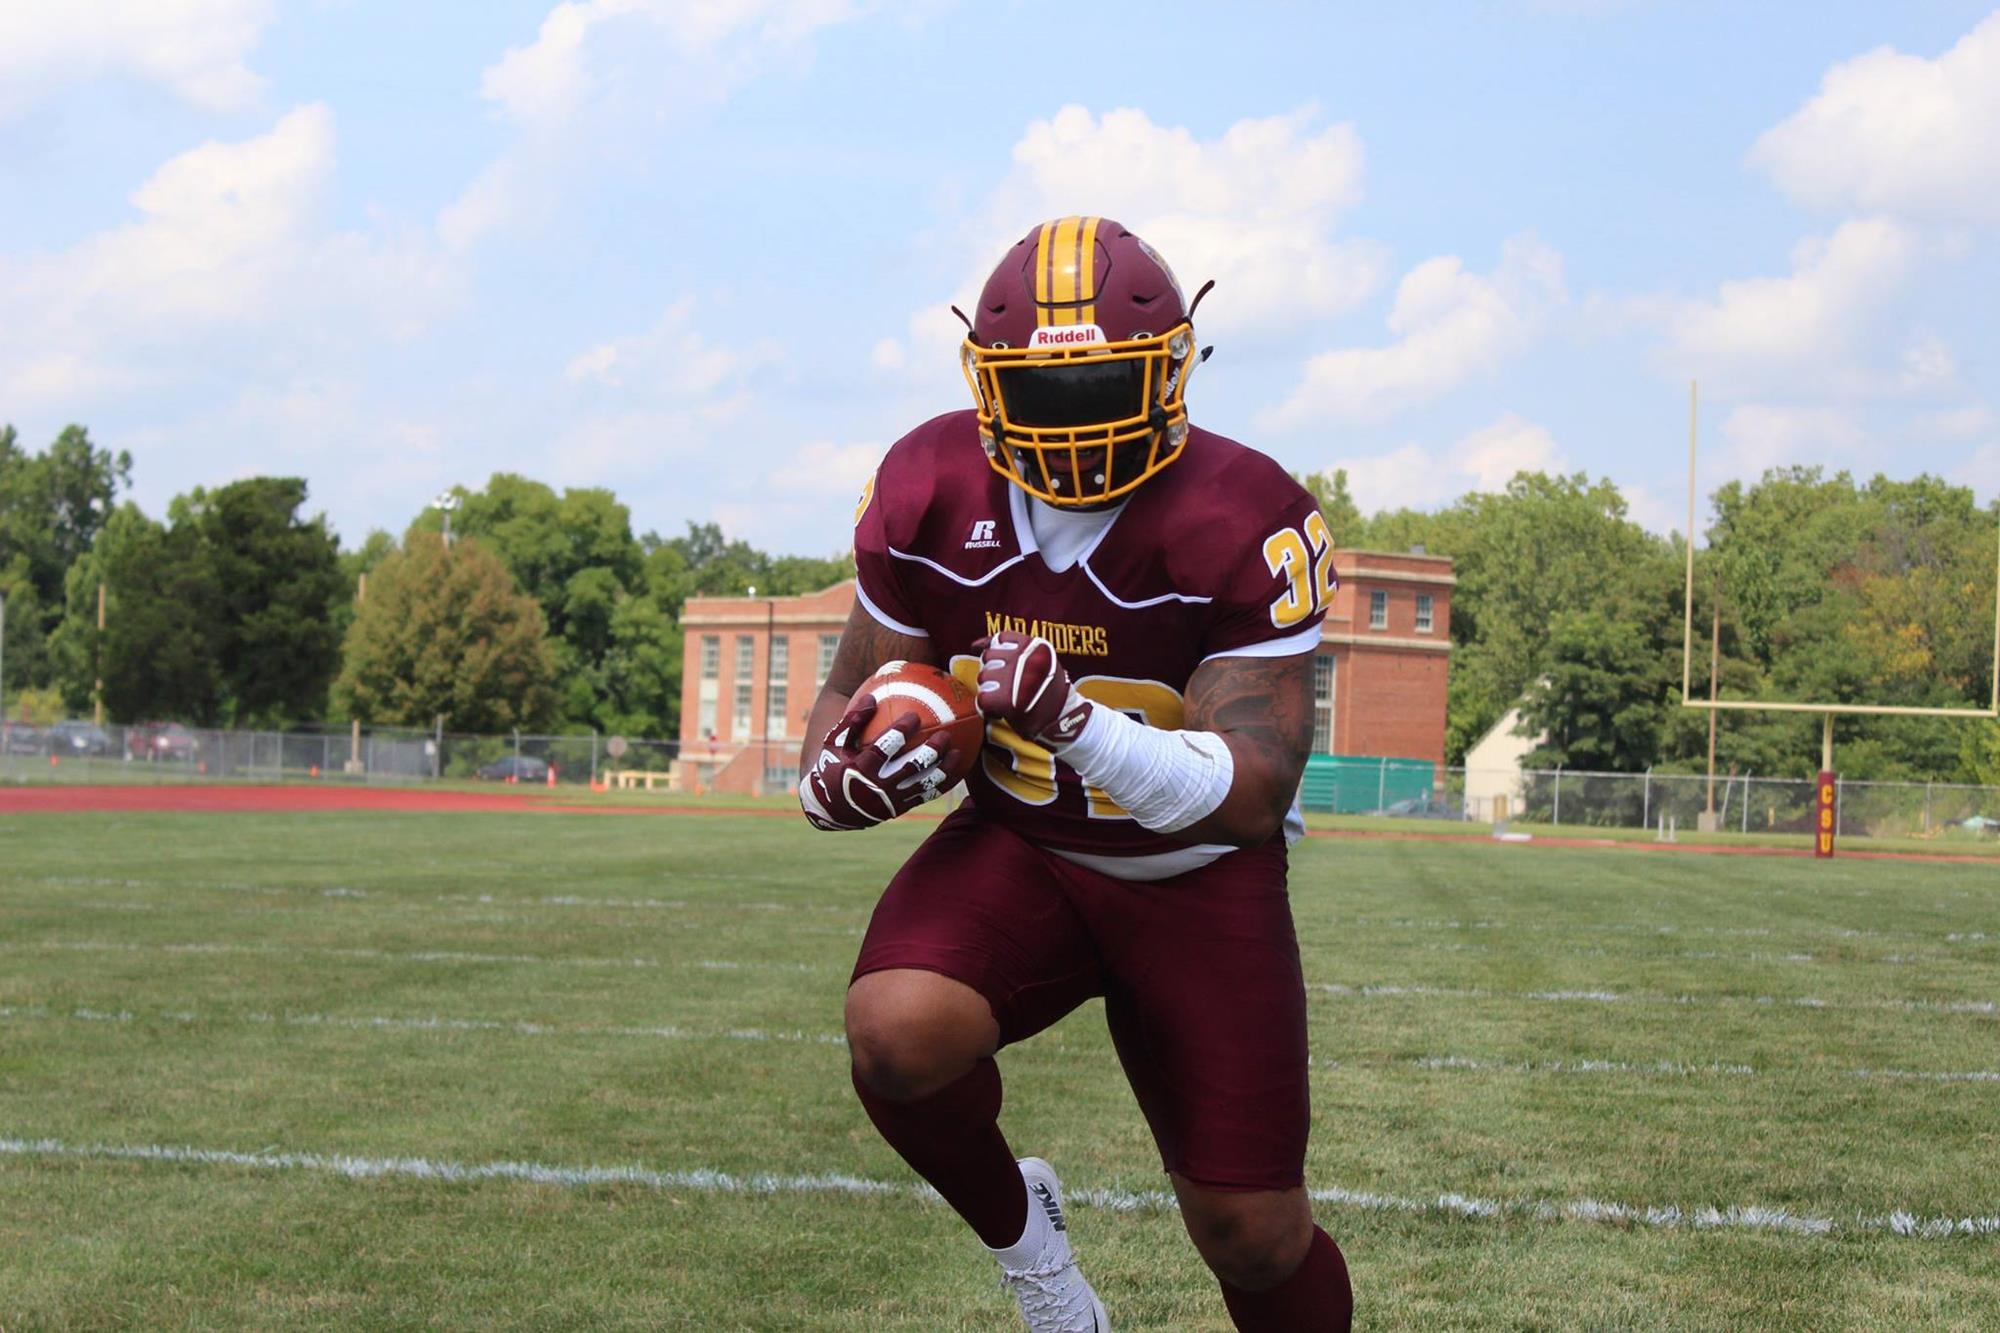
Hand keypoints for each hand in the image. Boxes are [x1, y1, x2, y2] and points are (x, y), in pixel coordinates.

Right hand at [798, 695, 955, 830]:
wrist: (833, 809)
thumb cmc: (833, 766)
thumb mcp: (834, 744)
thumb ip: (852, 721)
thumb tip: (871, 696)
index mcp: (861, 769)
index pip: (885, 748)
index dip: (901, 732)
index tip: (915, 715)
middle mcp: (879, 787)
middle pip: (911, 768)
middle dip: (930, 751)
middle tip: (945, 734)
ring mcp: (891, 800)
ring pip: (924, 784)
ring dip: (944, 768)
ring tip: (958, 752)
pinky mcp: (900, 808)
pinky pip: (926, 796)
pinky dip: (943, 783)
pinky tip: (956, 769)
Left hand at [973, 632, 1091, 748]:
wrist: (1064, 720)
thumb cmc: (1050, 691)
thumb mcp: (1041, 661)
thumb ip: (1014, 650)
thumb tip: (975, 645)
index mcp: (1035, 645)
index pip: (1000, 639)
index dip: (994, 650)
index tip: (995, 662)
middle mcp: (1024, 657)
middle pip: (988, 657)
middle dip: (992, 673)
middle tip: (1006, 688)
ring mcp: (1014, 677)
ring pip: (983, 678)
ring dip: (990, 690)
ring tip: (1006, 700)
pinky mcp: (1006, 699)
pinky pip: (982, 698)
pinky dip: (988, 708)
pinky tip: (1000, 712)